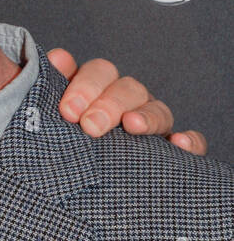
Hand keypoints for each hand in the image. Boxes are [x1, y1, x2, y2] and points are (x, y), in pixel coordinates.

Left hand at [48, 48, 206, 154]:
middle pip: (128, 88)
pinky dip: (189, 140)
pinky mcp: (170, 149)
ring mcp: (150, 122)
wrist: (73, 182)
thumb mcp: (52, 114)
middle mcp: (126, 100)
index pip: (99, 72)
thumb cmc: (59, 139)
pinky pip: (190, 141)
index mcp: (97, 88)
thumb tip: (59, 58)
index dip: (85, 85)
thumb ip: (50, 86)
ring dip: (147, 116)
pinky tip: (179, 144)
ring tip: (132, 126)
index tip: (68, 111)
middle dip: (109, 104)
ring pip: (158, 110)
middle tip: (89, 127)